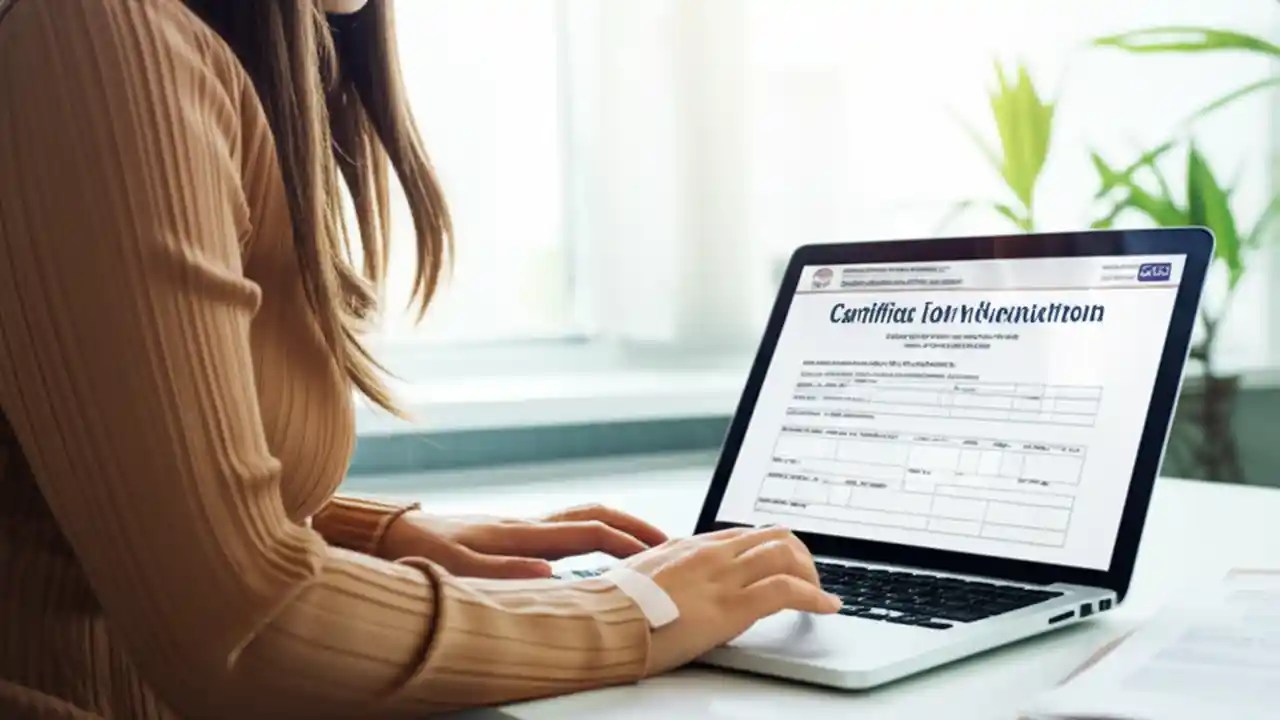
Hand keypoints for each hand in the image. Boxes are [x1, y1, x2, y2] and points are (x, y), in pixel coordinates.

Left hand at [378, 504, 669, 578]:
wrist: (394, 532)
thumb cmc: (424, 551)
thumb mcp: (458, 568)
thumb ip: (503, 571)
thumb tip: (550, 572)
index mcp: (523, 532)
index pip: (590, 531)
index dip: (629, 541)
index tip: (661, 554)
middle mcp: (529, 524)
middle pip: (596, 514)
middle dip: (635, 526)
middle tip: (670, 544)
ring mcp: (523, 526)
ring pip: (584, 517)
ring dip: (619, 527)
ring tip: (647, 546)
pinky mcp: (514, 534)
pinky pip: (568, 529)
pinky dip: (596, 534)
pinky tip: (600, 554)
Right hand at [620, 526, 840, 674]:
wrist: (602, 623)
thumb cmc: (614, 609)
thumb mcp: (642, 580)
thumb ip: (668, 576)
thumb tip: (675, 587)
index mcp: (689, 546)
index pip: (745, 535)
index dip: (773, 548)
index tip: (785, 563)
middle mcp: (710, 553)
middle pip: (773, 536)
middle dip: (800, 555)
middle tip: (810, 578)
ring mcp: (722, 576)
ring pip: (786, 554)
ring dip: (811, 574)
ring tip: (820, 595)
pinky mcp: (732, 605)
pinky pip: (788, 590)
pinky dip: (815, 596)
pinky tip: (826, 607)